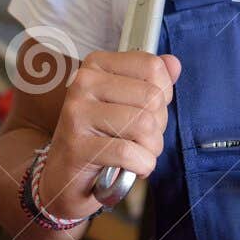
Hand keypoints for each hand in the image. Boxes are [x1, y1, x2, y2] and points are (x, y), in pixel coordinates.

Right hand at [39, 50, 180, 218]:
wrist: (66, 176)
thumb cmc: (100, 137)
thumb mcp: (127, 104)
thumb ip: (151, 82)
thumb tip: (173, 63)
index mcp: (96, 64)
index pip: (152, 67)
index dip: (163, 94)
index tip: (147, 110)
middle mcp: (83, 83)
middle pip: (152, 97)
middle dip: (158, 126)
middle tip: (140, 138)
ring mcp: (77, 114)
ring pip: (144, 125)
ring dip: (151, 149)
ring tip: (137, 153)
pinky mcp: (77, 146)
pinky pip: (129, 152)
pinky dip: (141, 165)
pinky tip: (132, 168)